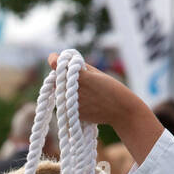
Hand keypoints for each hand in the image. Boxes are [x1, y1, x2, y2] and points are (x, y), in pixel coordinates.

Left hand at [47, 53, 163, 163]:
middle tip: (69, 78)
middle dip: (60, 78)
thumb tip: (64, 64)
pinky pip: (66, 105)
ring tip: (81, 91)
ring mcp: (72, 103)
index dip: (54, 61)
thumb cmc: (110, 88)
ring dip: (64, 90)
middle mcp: (73, 90)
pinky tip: (85, 101)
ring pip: (59, 94)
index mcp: (79, 76)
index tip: (53, 59)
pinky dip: (70, 102)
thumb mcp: (95, 73)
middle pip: (56, 81)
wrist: (120, 110)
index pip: (57, 66)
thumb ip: (79, 68)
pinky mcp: (73, 114)